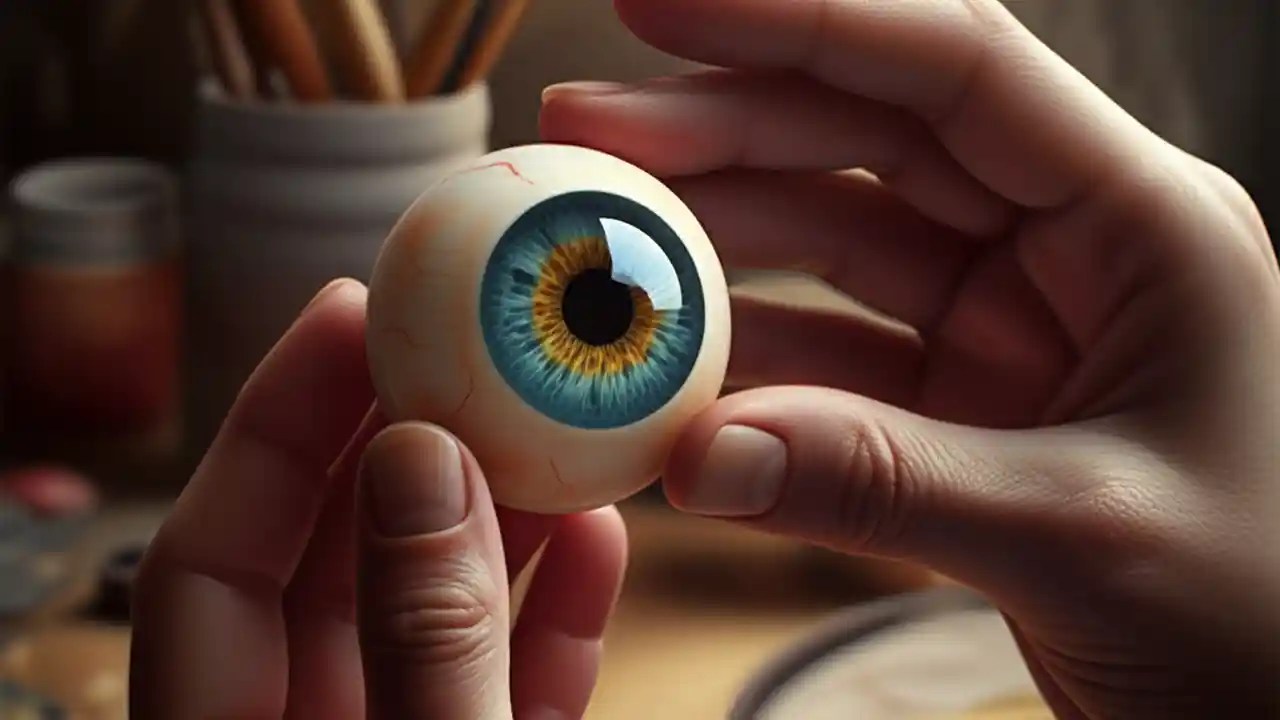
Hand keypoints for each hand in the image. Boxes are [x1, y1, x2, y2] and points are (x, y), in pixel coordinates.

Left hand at [129, 280, 626, 718]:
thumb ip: (424, 638)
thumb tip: (421, 459)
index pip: (211, 557)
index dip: (273, 421)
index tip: (349, 312)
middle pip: (322, 556)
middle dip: (399, 441)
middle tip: (466, 341)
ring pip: (424, 605)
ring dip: (493, 513)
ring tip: (556, 423)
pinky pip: (508, 677)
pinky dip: (553, 611)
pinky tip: (597, 539)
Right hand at [543, 1, 1278, 716]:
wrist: (1278, 714)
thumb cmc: (1259, 616)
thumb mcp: (1085, 537)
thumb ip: (887, 483)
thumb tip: (699, 455)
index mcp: (1142, 225)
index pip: (955, 68)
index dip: (799, 20)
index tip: (656, 5)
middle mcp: (1067, 248)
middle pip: (868, 140)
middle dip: (720, 125)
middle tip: (581, 133)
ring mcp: (1003, 322)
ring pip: (831, 240)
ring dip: (713, 239)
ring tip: (595, 243)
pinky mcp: (956, 399)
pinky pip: (826, 351)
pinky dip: (740, 358)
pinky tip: (660, 364)